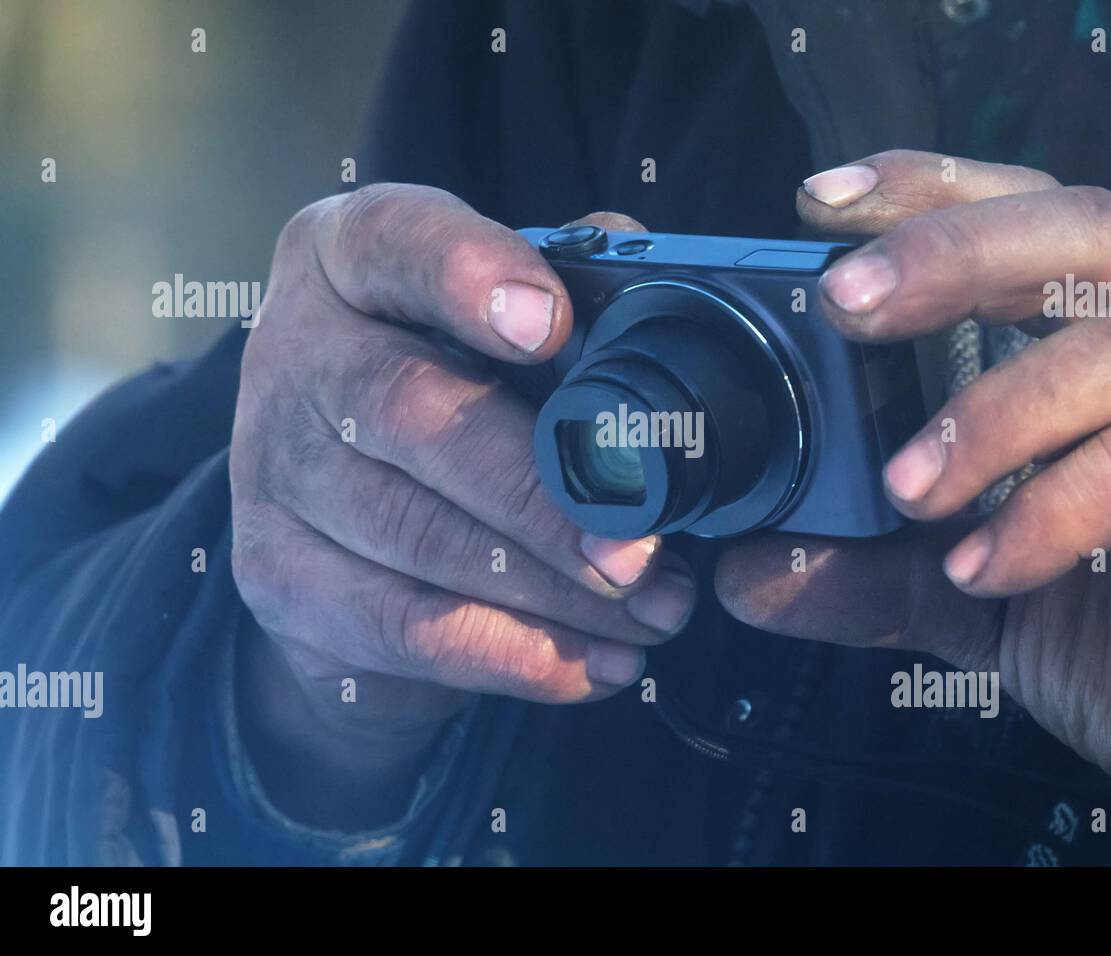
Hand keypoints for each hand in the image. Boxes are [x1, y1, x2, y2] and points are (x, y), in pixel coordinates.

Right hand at [229, 187, 693, 826]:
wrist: (343, 516)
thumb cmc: (455, 389)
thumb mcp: (499, 322)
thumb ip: (575, 288)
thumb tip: (666, 299)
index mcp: (348, 259)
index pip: (393, 241)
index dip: (469, 277)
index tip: (551, 325)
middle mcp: (293, 353)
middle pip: (409, 413)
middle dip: (540, 493)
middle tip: (641, 548)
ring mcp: (269, 471)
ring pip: (416, 538)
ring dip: (552, 591)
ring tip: (655, 611)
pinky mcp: (276, 576)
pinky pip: (406, 627)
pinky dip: (515, 656)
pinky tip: (598, 663)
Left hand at [715, 151, 1110, 858]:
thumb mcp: (990, 606)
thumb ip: (877, 575)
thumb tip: (746, 567)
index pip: (1039, 224)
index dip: (935, 195)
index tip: (823, 203)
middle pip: (1087, 233)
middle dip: (951, 249)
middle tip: (841, 301)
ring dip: (988, 411)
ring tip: (905, 488)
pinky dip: (1050, 510)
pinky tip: (984, 567)